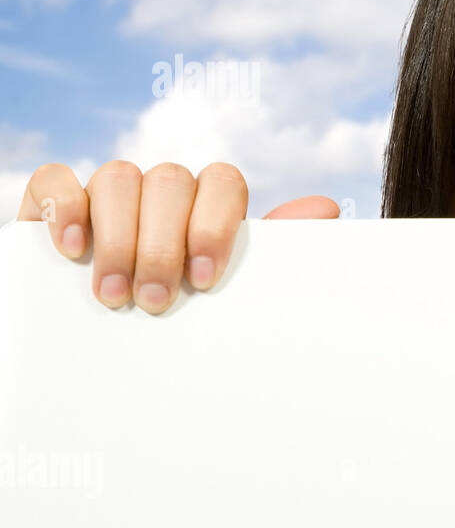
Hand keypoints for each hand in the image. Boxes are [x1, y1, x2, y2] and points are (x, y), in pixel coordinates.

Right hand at [16, 161, 338, 313]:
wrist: (108, 351)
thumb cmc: (184, 318)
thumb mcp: (227, 295)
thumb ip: (272, 254)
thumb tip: (325, 207)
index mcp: (208, 207)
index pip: (222, 181)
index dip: (215, 224)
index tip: (204, 280)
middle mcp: (161, 193)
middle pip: (170, 181)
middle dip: (163, 244)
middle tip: (156, 302)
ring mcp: (108, 194)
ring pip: (119, 176)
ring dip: (119, 237)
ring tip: (114, 296)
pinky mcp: (54, 204)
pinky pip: (55, 179)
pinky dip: (65, 207)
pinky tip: (73, 250)